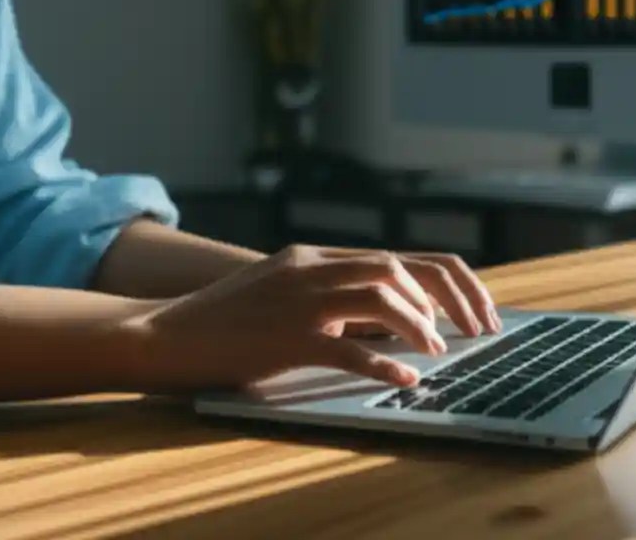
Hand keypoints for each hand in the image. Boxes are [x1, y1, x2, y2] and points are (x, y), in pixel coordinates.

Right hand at [126, 245, 500, 389]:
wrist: (162, 334)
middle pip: (399, 268)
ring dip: (419, 324)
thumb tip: (392, 319)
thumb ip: (330, 298)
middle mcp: (311, 269)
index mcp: (314, 257)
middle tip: (470, 331)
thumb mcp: (282, 294)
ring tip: (438, 350)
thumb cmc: (225, 322)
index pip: (398, 257)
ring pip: (379, 297)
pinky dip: (383, 363)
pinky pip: (346, 349)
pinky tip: (405, 378)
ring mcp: (297, 301)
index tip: (473, 310)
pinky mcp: (284, 338)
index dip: (445, 282)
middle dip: (446, 299)